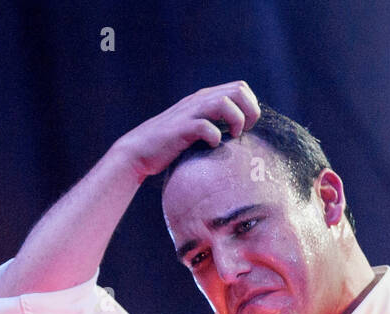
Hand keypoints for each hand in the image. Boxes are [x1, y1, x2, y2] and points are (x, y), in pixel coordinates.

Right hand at [111, 81, 260, 180]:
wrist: (139, 151)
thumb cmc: (171, 144)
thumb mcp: (196, 126)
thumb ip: (214, 121)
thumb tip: (240, 131)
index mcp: (205, 98)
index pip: (240, 87)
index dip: (251, 105)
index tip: (247, 126)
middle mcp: (199, 100)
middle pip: (238, 90)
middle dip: (249, 111)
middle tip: (242, 131)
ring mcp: (189, 113)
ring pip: (224, 103)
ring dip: (236, 120)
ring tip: (232, 136)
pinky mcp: (181, 129)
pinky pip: (205, 127)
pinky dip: (214, 137)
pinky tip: (212, 146)